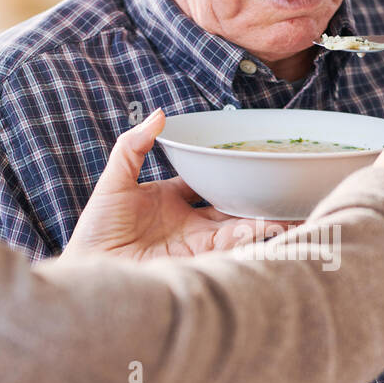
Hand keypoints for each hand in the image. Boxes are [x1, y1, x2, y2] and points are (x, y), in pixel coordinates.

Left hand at [63, 109, 285, 261]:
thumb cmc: (97, 230)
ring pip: (239, 227)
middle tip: (283, 187)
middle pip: (230, 206)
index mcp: (171, 199)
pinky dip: (252, 239)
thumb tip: (158, 114)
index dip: (227, 171)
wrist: (92, 268)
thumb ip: (134, 145)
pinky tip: (271, 229)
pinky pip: (231, 249)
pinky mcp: (199, 262)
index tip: (250, 158)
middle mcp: (188, 222)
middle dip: (256, 199)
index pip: (206, 181)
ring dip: (264, 220)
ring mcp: (196, 243)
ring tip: (291, 211)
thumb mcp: (115, 180)